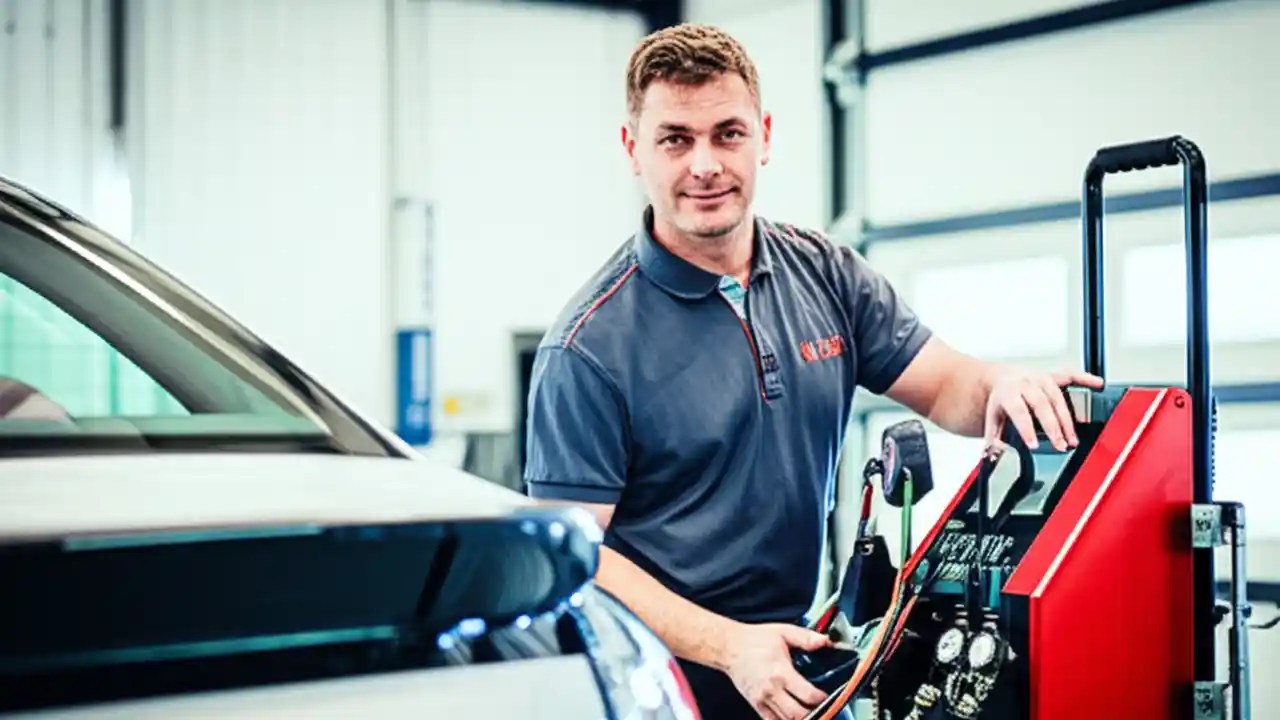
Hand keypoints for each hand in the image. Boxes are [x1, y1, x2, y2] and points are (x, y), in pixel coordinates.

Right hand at [721, 622, 830, 719]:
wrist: (729, 647)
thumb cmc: (754, 640)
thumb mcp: (783, 632)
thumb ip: (806, 638)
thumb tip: (826, 641)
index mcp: (781, 672)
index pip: (807, 696)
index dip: (821, 698)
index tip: (825, 695)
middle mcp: (772, 689)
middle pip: (798, 714)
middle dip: (814, 713)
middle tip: (821, 707)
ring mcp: (762, 699)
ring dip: (800, 718)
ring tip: (808, 711)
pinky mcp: (756, 704)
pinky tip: (792, 715)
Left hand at [983, 368, 1103, 451]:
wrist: (1003, 378)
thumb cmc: (1002, 401)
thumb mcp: (992, 418)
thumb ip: (993, 438)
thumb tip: (993, 455)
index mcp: (1008, 393)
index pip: (1019, 411)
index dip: (1027, 429)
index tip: (1034, 445)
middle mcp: (1025, 384)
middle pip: (1041, 405)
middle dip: (1052, 427)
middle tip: (1060, 446)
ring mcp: (1041, 379)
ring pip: (1057, 398)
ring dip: (1068, 420)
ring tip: (1072, 440)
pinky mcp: (1053, 376)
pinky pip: (1071, 376)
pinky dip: (1085, 379)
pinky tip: (1098, 385)